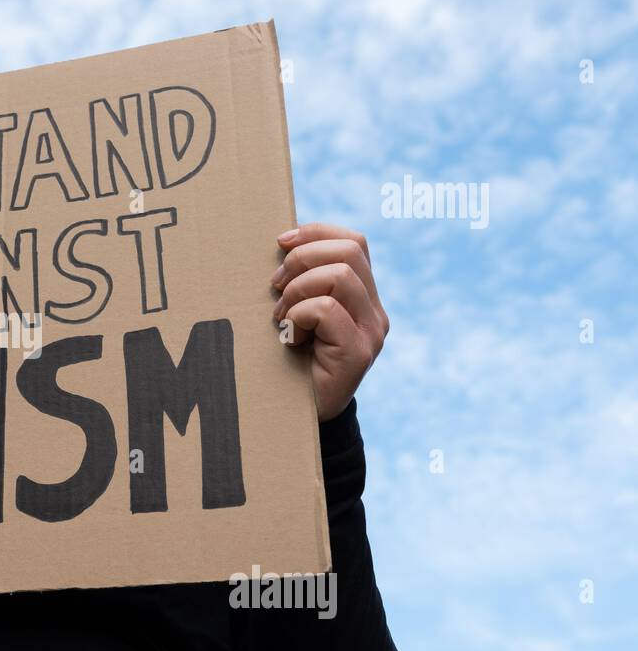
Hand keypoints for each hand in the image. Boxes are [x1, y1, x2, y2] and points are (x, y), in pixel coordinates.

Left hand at [271, 223, 388, 421]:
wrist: (296, 417)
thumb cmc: (288, 361)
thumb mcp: (296, 314)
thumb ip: (302, 284)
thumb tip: (282, 244)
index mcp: (363, 297)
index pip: (354, 243)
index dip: (316, 233)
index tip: (280, 242)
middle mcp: (375, 312)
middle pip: (350, 251)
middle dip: (302, 259)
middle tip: (275, 287)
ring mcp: (372, 332)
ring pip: (339, 276)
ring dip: (297, 290)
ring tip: (281, 317)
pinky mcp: (359, 352)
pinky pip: (326, 309)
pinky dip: (299, 315)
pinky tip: (289, 337)